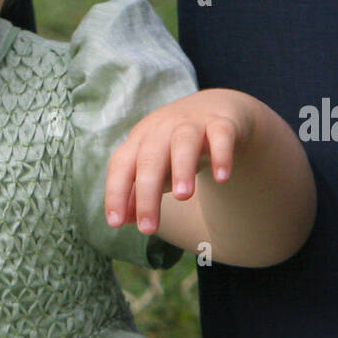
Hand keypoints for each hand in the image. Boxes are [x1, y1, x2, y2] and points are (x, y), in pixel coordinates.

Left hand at [104, 89, 253, 235]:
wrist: (215, 108)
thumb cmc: (175, 147)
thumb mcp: (154, 168)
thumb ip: (137, 192)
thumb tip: (124, 220)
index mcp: (139, 141)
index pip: (121, 165)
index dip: (115, 193)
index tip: (115, 223)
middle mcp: (162, 129)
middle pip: (150, 160)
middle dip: (146, 194)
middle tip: (149, 228)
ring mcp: (192, 124)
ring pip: (183, 142)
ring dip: (181, 169)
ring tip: (183, 197)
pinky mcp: (222, 123)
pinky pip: (221, 136)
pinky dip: (222, 155)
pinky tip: (222, 178)